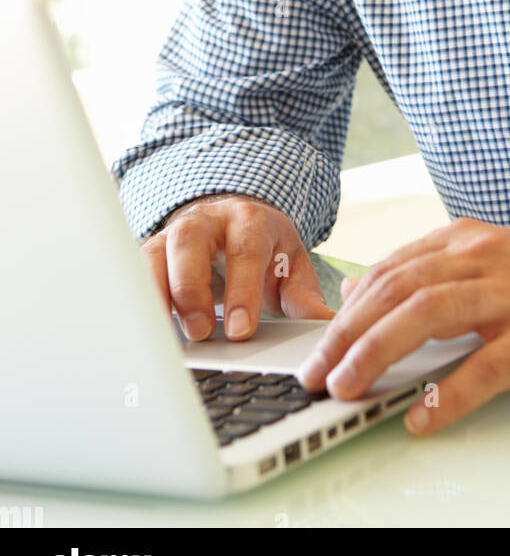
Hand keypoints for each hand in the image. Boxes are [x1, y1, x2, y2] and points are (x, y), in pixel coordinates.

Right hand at [141, 193, 334, 340]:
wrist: (233, 219)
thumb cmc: (263, 248)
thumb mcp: (289, 264)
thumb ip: (303, 296)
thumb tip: (328, 326)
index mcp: (250, 220)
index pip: (246, 250)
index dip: (243, 290)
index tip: (242, 331)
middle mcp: (208, 220)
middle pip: (191, 244)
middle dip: (193, 290)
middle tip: (202, 332)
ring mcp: (174, 233)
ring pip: (155, 254)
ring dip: (158, 296)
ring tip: (166, 336)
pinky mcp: (151, 250)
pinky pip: (135, 271)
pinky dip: (136, 300)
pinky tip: (141, 330)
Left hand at [295, 218, 509, 434]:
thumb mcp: (490, 268)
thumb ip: (432, 278)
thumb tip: (362, 298)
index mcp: (467, 242)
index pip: (390, 270)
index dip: (346, 310)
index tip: (318, 346)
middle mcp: (485, 259)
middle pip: (398, 289)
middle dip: (348, 334)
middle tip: (318, 374)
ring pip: (429, 315)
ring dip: (379, 354)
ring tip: (349, 389)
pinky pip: (487, 366)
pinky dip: (448, 394)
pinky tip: (422, 419)